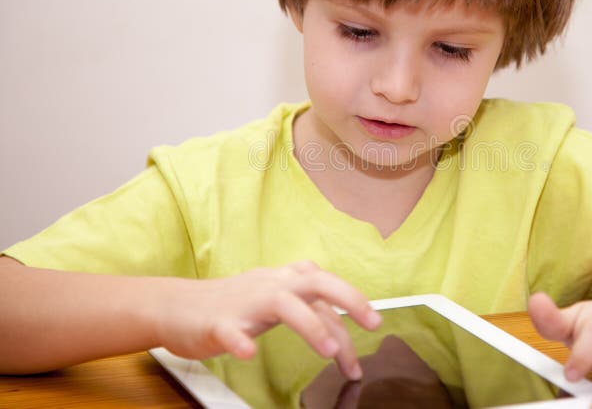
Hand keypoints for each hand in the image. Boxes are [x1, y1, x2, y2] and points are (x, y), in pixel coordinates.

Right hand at [154, 261, 380, 379]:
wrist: (174, 306)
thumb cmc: (229, 304)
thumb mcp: (273, 296)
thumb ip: (306, 305)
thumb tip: (342, 319)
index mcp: (284, 281)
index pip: (327, 292)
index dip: (355, 310)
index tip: (374, 329)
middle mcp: (269, 286)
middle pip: (315, 281)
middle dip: (349, 298)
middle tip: (372, 323)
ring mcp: (243, 304)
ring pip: (281, 303)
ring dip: (310, 325)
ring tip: (328, 350)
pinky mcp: (216, 323)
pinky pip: (229, 331)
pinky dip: (240, 342)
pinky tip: (249, 354)